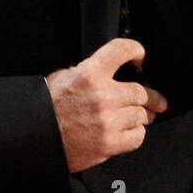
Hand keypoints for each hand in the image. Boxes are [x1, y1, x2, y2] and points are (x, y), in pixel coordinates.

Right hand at [45, 38, 168, 173]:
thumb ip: (87, 71)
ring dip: (141, 116)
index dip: (135, 50)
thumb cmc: (46, 109)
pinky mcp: (109, 143)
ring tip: (138, 117)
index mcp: (89, 74)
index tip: (140, 55)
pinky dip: (136, 134)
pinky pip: (137, 136)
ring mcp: (108, 121)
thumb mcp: (62, 78)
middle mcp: (102, 96)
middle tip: (156, 100)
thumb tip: (107, 69)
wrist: (36, 139)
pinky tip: (130, 131)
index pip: (121, 51)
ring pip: (141, 115)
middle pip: (141, 91)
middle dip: (150, 96)